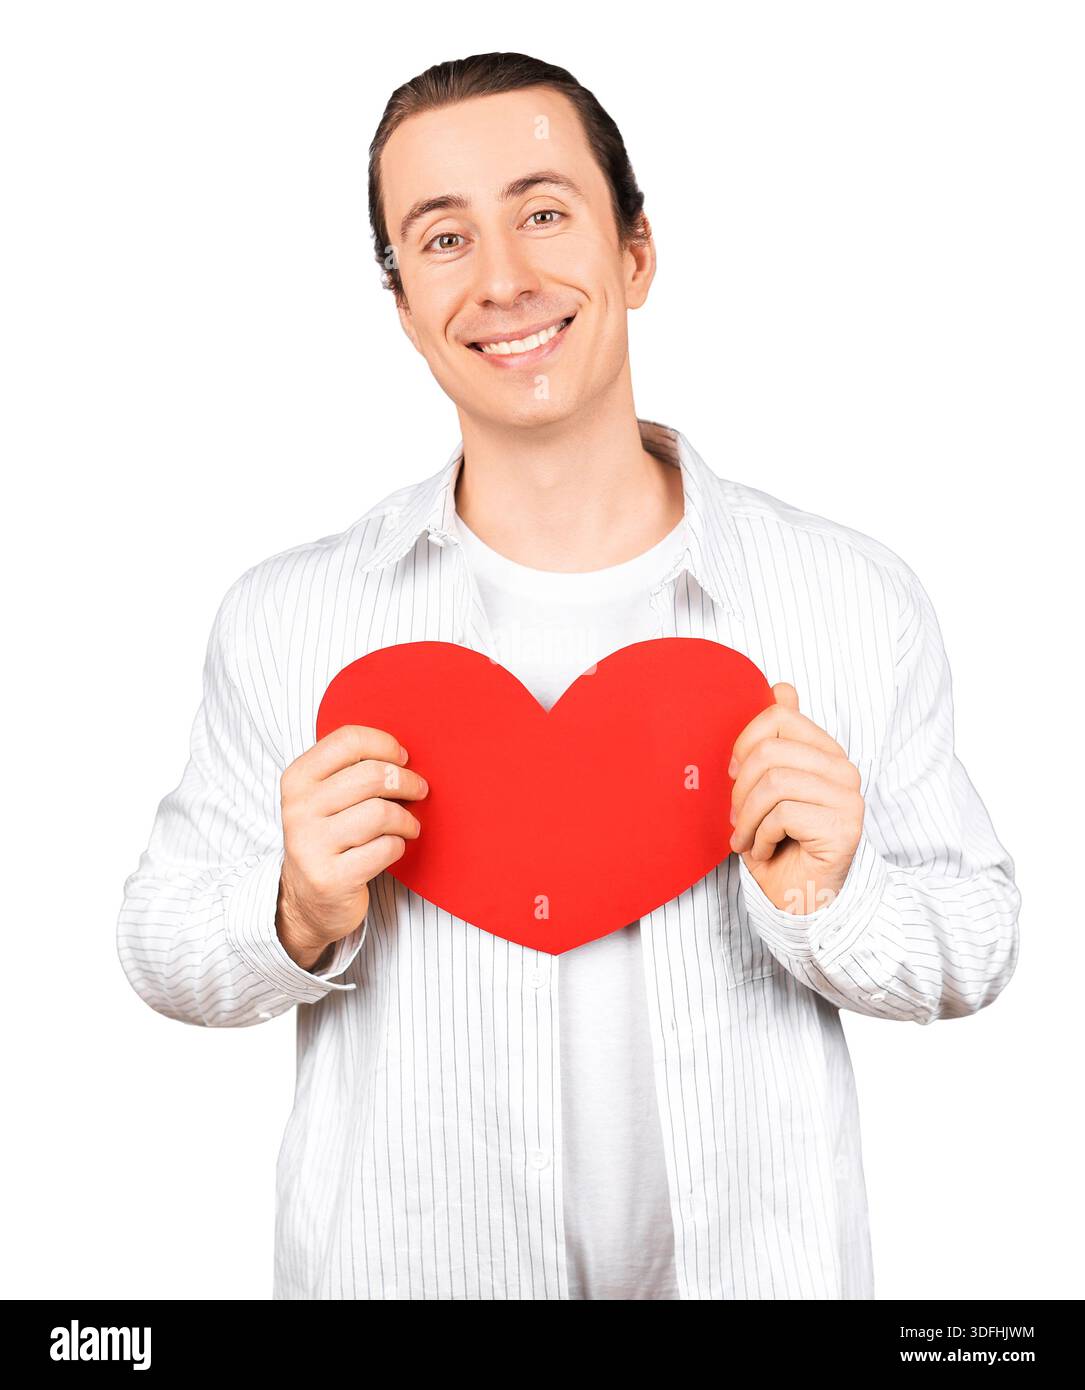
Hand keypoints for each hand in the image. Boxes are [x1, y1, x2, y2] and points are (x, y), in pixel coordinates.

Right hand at [275, 725, 429, 968]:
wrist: (305, 899)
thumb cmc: (328, 837)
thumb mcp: (324, 797)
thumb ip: (352, 770)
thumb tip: (403, 755)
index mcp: (297, 779)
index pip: (348, 740)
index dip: (385, 745)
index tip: (402, 758)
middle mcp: (298, 809)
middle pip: (371, 775)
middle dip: (406, 781)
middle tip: (419, 790)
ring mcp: (311, 845)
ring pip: (381, 813)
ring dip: (406, 819)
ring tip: (410, 826)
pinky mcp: (330, 878)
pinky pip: (384, 849)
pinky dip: (398, 846)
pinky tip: (393, 848)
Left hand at [727, 683, 863, 914]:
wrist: (799, 900)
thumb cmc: (778, 845)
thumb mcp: (767, 788)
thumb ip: (777, 739)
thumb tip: (782, 687)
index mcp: (825, 753)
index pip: (778, 715)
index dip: (744, 741)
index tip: (733, 774)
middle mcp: (844, 770)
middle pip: (770, 750)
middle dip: (740, 788)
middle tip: (737, 818)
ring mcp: (848, 798)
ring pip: (773, 783)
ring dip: (748, 818)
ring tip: (747, 838)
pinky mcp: (845, 826)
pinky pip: (783, 814)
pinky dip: (760, 837)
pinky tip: (766, 851)